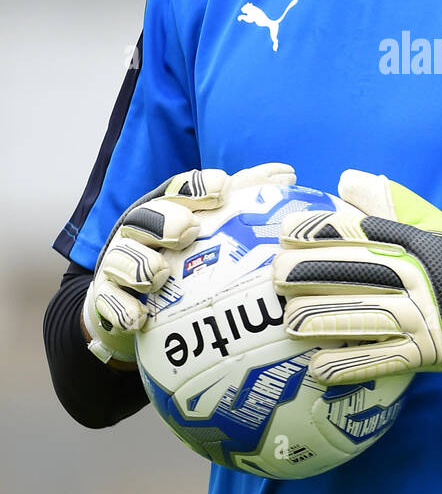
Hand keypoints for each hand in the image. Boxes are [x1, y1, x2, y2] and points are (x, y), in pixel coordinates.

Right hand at [82, 162, 296, 364]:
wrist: (134, 305)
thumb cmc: (183, 258)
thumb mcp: (212, 228)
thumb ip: (245, 199)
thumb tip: (285, 174)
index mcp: (166, 209)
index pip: (179, 189)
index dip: (198, 186)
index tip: (223, 188)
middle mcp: (138, 231)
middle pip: (144, 216)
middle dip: (164, 220)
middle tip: (187, 230)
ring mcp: (118, 264)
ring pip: (120, 257)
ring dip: (138, 263)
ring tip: (158, 275)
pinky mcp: (105, 298)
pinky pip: (106, 301)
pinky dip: (121, 308)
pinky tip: (138, 318)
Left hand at [271, 170, 441, 398]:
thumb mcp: (428, 226)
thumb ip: (385, 203)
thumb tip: (344, 179)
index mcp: (410, 242)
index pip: (358, 230)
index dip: (318, 230)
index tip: (285, 231)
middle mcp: (413, 275)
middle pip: (353, 271)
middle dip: (309, 272)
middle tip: (275, 276)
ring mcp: (419, 316)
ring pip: (362, 316)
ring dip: (321, 319)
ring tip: (289, 322)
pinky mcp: (423, 353)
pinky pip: (380, 360)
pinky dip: (348, 365)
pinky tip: (317, 367)